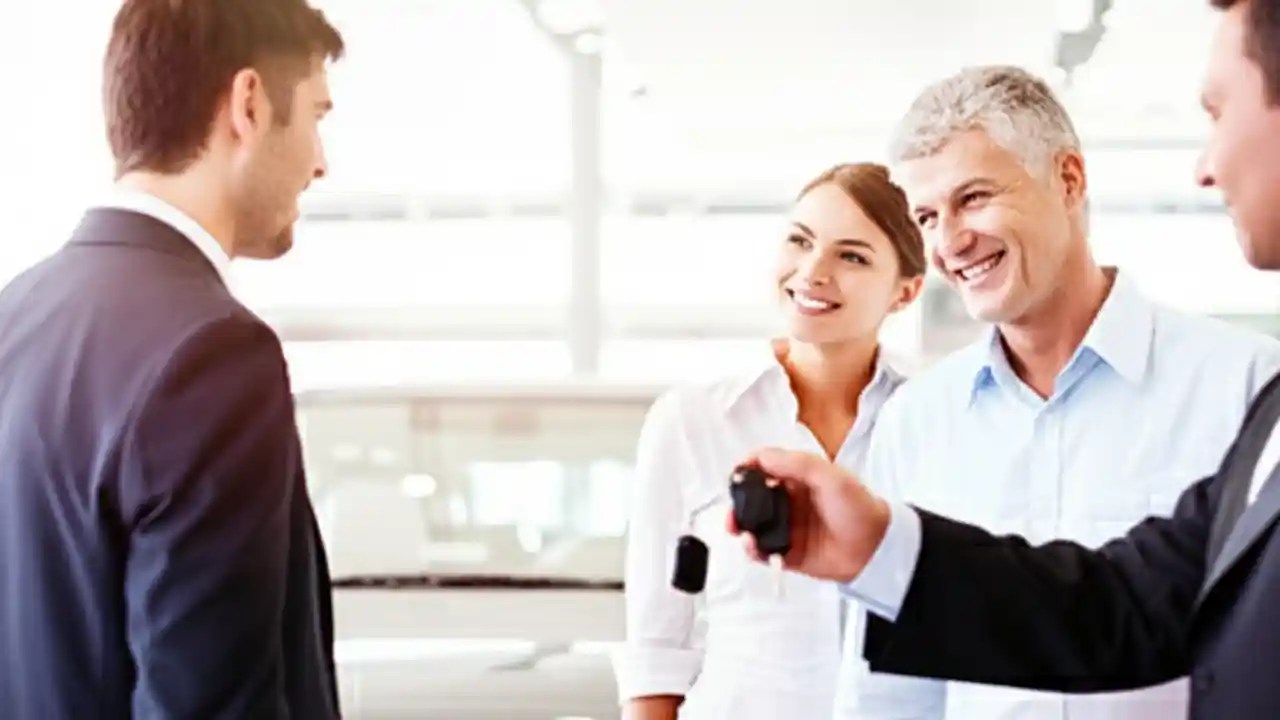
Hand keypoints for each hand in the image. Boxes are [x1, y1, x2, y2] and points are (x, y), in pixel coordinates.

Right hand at [726, 447, 890, 583]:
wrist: (876, 549)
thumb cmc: (859, 509)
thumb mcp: (829, 475)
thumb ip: (795, 464)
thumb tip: (761, 457)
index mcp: (799, 477)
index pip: (764, 466)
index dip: (748, 468)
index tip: (737, 473)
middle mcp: (791, 501)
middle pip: (753, 497)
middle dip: (738, 500)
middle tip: (734, 506)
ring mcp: (789, 527)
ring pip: (753, 525)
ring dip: (741, 526)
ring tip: (739, 529)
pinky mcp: (789, 552)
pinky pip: (763, 551)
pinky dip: (753, 549)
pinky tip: (753, 546)